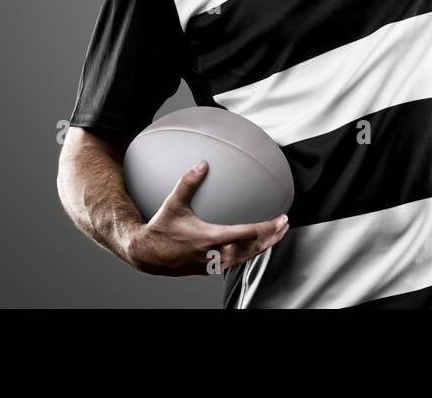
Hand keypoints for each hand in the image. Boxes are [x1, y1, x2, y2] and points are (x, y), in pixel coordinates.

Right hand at [121, 159, 290, 276]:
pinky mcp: (208, 268)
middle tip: (285, 225)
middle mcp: (214, 254)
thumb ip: (188, 182)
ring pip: (245, 258)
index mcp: (209, 238)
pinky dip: (248, 254)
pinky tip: (253, 246)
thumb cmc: (160, 228)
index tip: (281, 219)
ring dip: (263, 247)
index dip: (267, 228)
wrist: (146, 255)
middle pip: (251, 248)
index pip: (246, 234)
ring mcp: (212, 264)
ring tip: (276, 236)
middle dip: (271, 237)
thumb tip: (202, 163)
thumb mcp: (173, 203)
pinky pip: (234, 262)